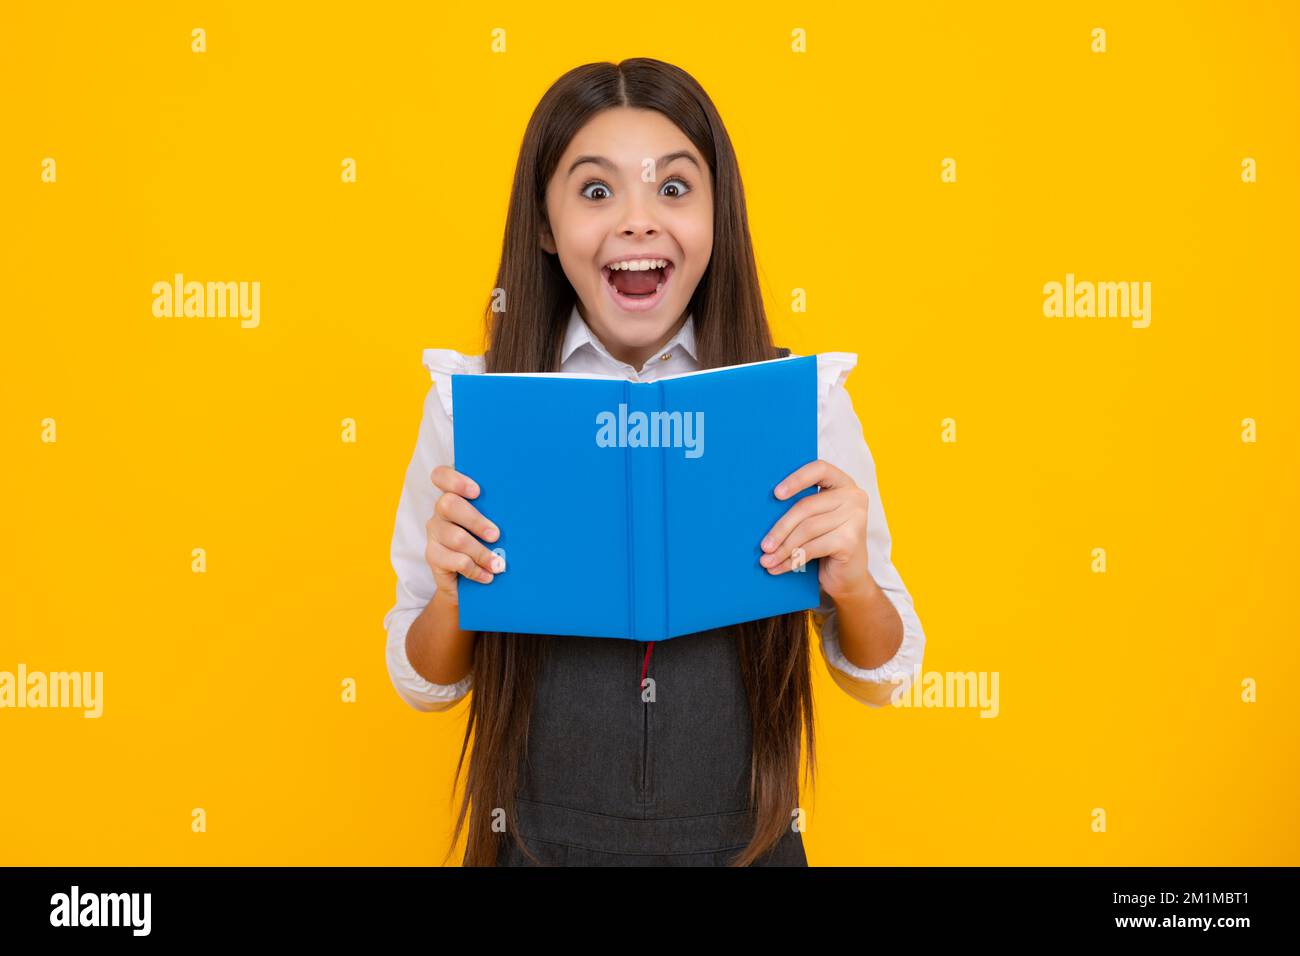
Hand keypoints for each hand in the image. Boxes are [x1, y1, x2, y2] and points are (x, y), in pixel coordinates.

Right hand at [425, 465, 504, 604]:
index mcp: (453, 496)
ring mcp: (434, 534)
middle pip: (449, 504)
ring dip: (481, 552)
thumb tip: (522, 512)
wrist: (466, 582)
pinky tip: (488, 576)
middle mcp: (439, 512)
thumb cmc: (486, 544)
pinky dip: (475, 569)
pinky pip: (455, 561)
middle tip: (496, 535)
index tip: (477, 492)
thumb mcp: (490, 526)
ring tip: (499, 565)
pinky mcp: (433, 556)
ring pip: (456, 538)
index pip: (441, 476)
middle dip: (476, 520)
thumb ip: (496, 514)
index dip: (455, 480)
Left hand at [759, 459, 873, 601]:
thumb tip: (761, 509)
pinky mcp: (851, 540)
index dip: (796, 479)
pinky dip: (793, 560)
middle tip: (763, 546)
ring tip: (767, 560)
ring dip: (783, 548)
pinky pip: (813, 548)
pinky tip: (780, 568)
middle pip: (806, 507)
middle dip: (780, 529)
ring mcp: (855, 518)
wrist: (849, 576)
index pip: (819, 469)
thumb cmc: (826, 543)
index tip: (775, 494)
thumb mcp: (816, 519)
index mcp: (842, 483)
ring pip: (807, 529)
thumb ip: (801, 508)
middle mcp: (853, 496)